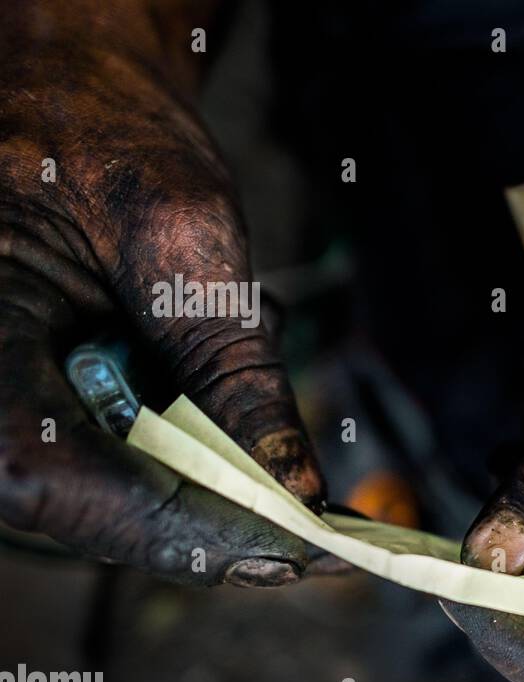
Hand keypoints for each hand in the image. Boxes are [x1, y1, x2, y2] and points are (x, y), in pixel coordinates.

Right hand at [0, 9, 325, 585]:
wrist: (79, 100)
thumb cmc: (110, 143)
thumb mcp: (187, 245)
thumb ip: (232, 369)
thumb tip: (291, 483)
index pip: (44, 476)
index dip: (168, 525)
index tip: (278, 546)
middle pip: (72, 506)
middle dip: (198, 529)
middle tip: (301, 545)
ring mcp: (2, 400)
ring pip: (95, 498)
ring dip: (198, 503)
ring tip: (278, 503)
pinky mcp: (37, 407)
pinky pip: (106, 467)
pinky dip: (184, 472)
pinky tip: (238, 460)